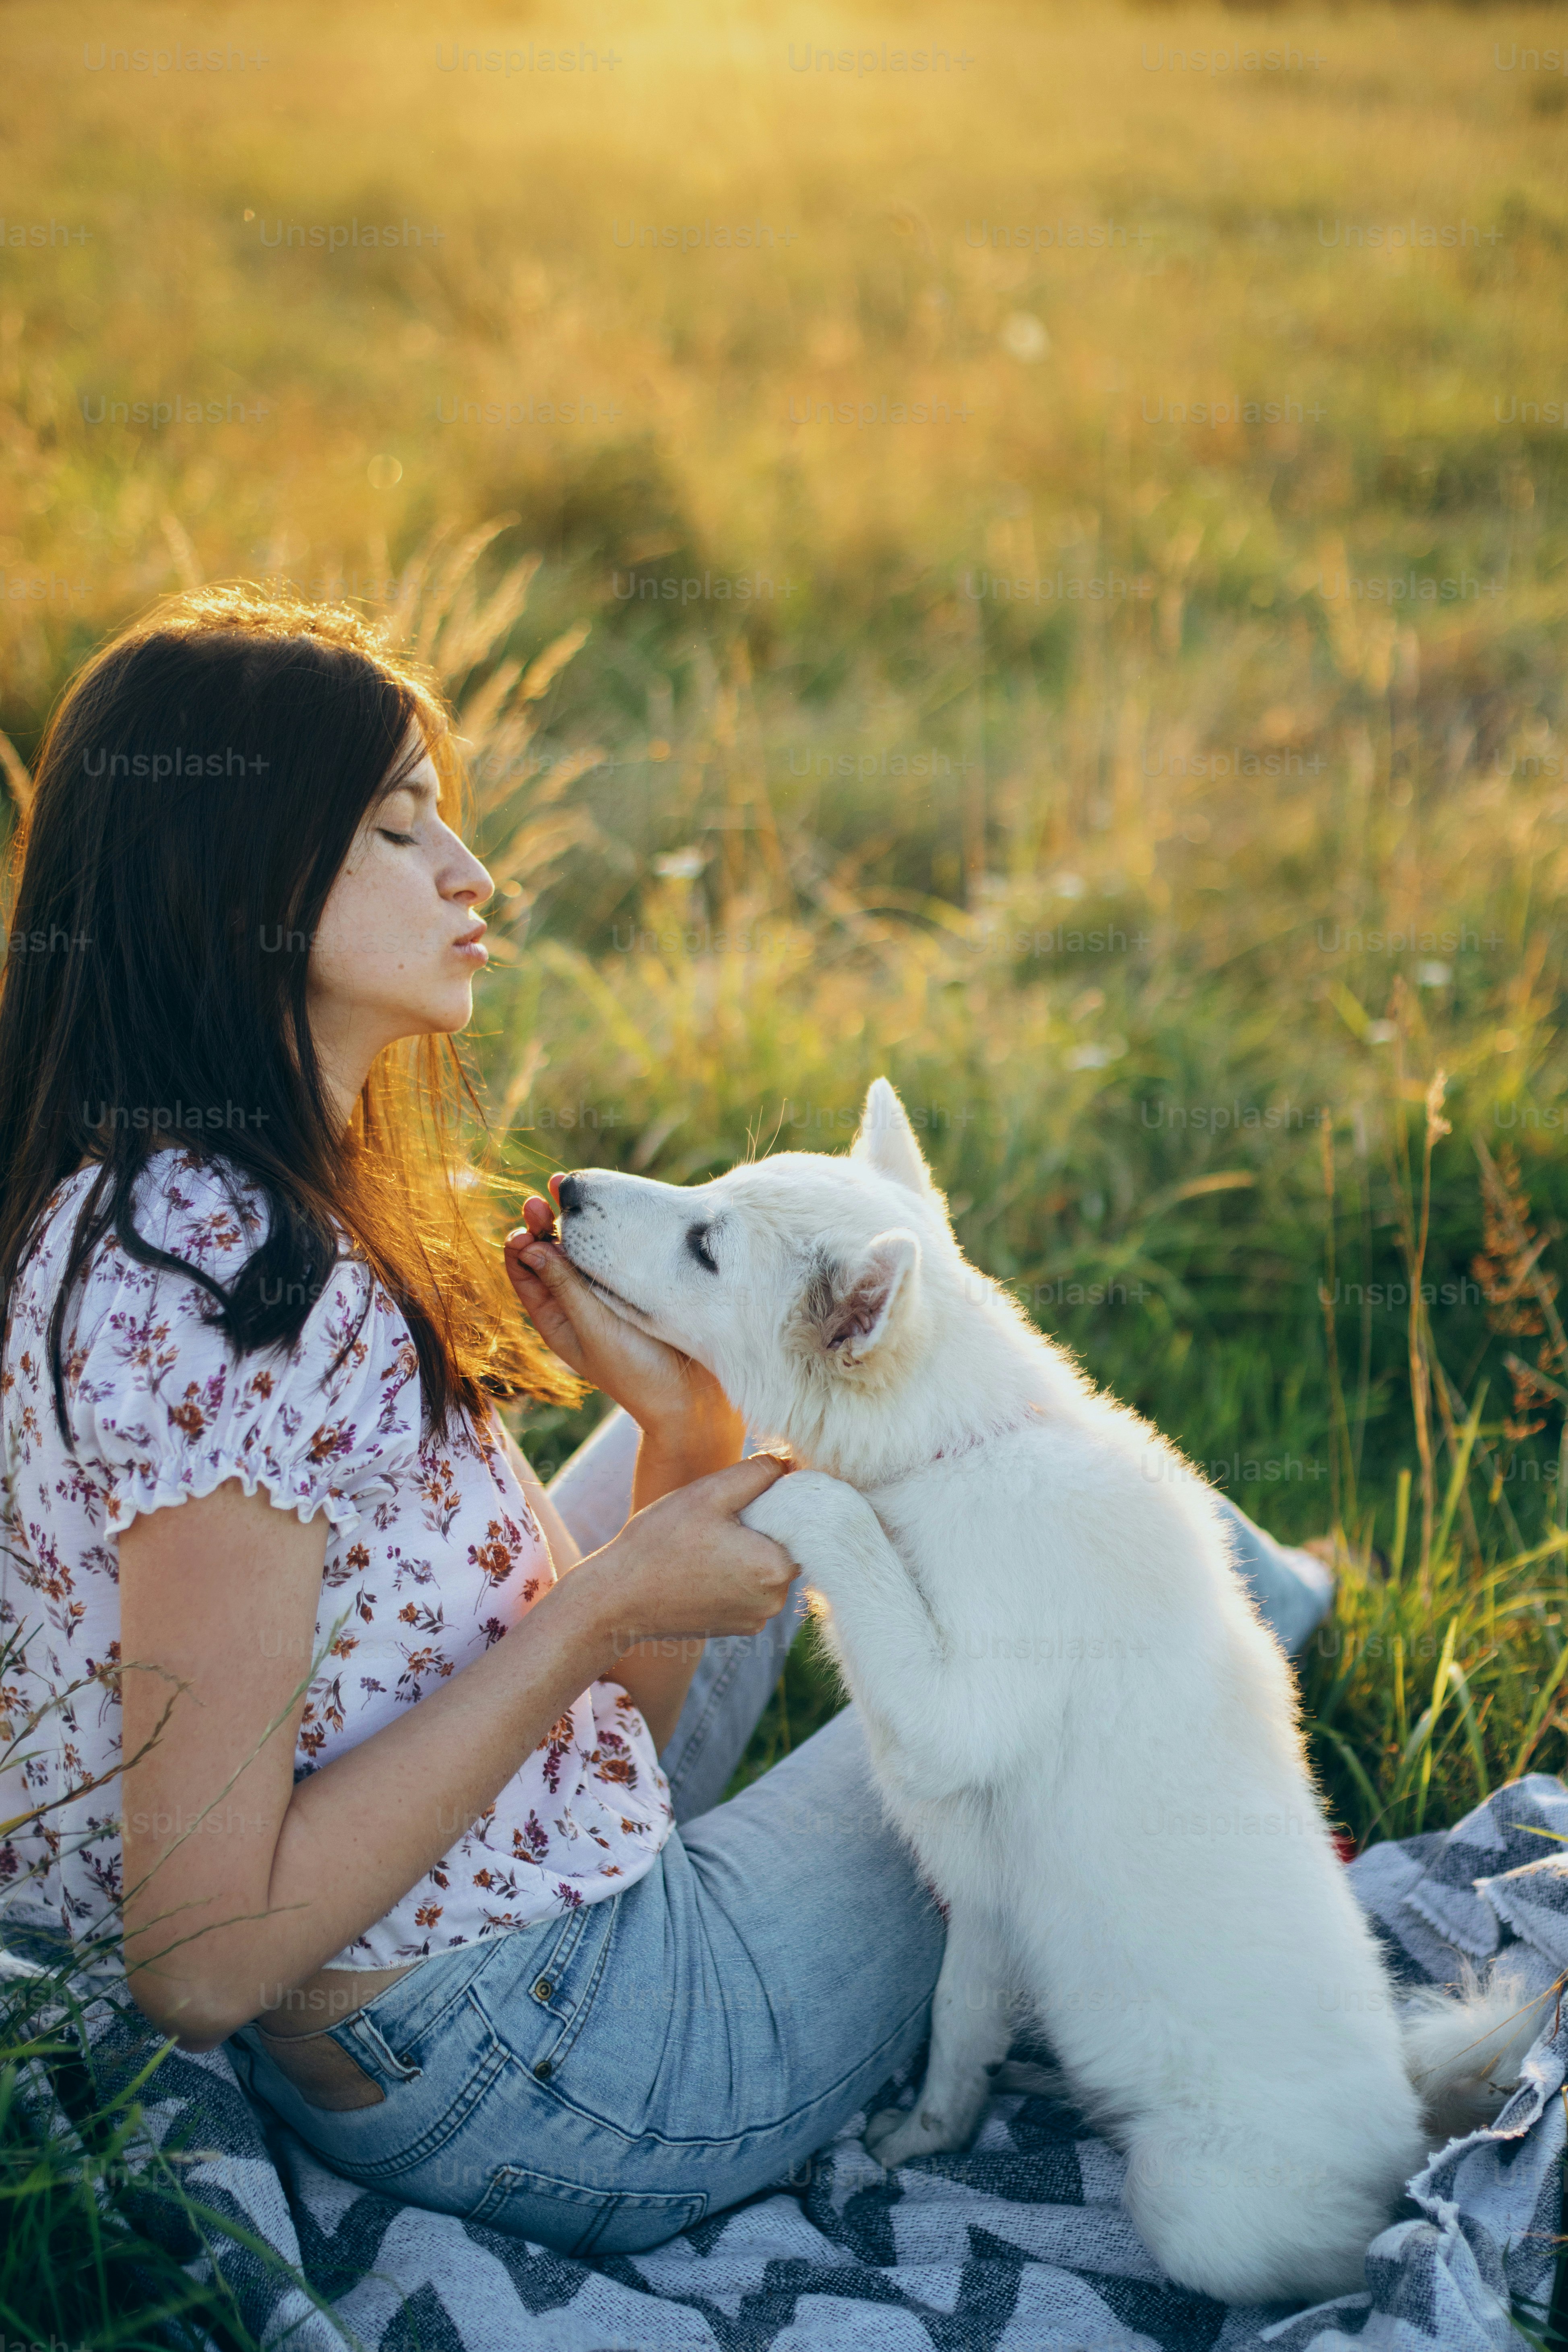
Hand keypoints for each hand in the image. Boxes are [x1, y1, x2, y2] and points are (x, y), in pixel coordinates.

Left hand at [504, 1183, 743, 1463]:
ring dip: (578, 1220)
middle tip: (547, 1195)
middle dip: (546, 1222)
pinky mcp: (640, 1281)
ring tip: (571, 1189)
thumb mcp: (594, 1328)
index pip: (525, 1271)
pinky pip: (619, 1250)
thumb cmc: (637, 1371)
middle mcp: (579, 1300)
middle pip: (552, 1251)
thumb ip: (565, 1287)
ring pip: (586, 1246)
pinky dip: (611, 1229)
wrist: (693, 1397)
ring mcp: (611, 1290)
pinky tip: (613, 1208)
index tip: (528, 1224)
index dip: (521, 1243)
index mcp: (556, 1316)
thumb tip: (529, 1247)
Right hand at [574, 1453, 799, 1654]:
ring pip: (768, 1569)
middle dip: (763, 1528)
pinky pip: (752, 1591)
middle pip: (787, 1547)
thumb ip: (758, 1473)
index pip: (803, 1523)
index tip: (745, 1499)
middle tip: (720, 1519)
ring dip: (749, 1552)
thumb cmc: (659, 1543)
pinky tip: (703, 1567)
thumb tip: (791, 1463)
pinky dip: (736, 1576)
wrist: (617, 1599)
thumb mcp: (709, 1493)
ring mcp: (757, 1620)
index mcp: (775, 1567)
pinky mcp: (740, 1629)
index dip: (778, 1503)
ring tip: (706, 1544)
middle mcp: (774, 1601)